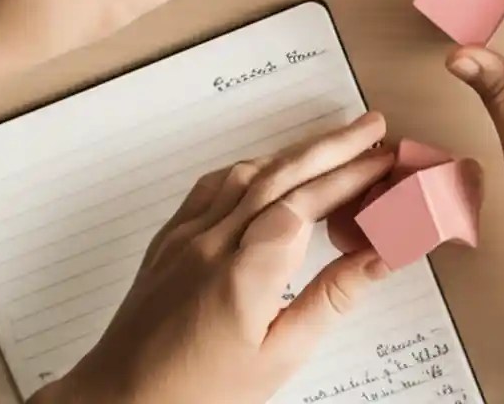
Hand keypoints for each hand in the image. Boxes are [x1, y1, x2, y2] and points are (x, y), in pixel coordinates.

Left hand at [32, 113, 394, 403]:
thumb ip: (331, 298)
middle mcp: (210, 244)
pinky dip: (253, 168)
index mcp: (242, 276)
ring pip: (248, 173)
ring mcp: (185, 237)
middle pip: (281, 176)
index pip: (305, 203)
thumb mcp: (281, 355)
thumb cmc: (197, 393)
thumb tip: (379, 257)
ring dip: (296, 153)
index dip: (348, 176)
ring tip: (335, 144)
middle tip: (373, 128)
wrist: (120, 402)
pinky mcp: (169, 240)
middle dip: (332, 147)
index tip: (383, 162)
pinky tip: (271, 169)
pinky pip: (213, 186)